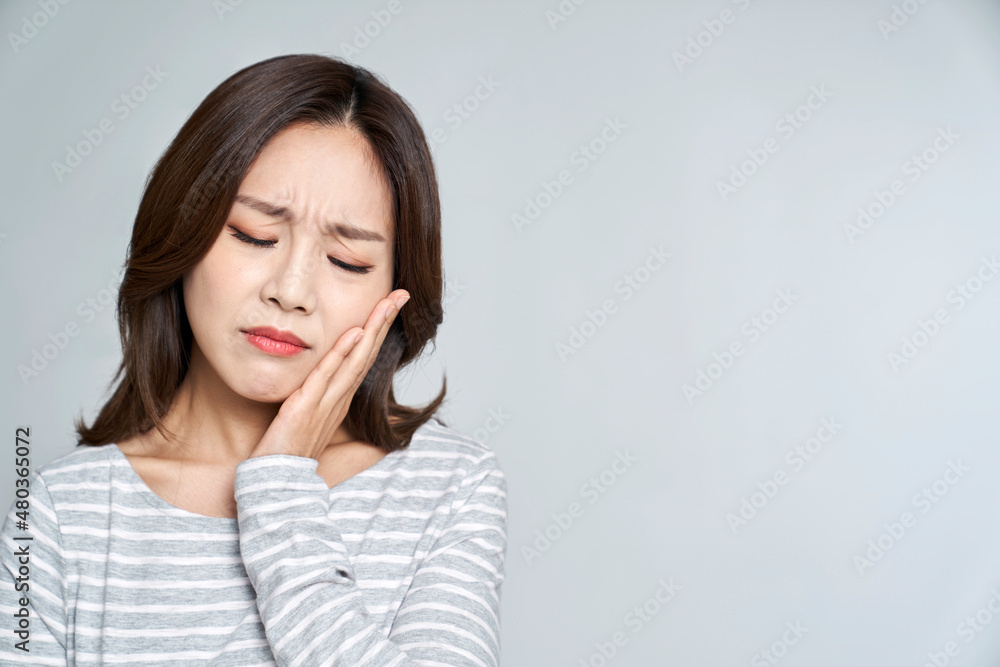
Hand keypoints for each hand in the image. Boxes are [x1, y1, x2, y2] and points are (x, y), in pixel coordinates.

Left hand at [247, 289, 409, 460]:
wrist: (275, 486)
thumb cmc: (286, 454)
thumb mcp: (305, 420)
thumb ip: (315, 399)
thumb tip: (318, 381)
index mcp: (338, 400)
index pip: (362, 358)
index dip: (378, 330)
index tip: (390, 305)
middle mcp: (337, 400)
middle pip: (366, 354)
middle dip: (384, 322)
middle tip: (401, 295)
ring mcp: (324, 404)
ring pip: (354, 361)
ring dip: (371, 330)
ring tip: (386, 304)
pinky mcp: (305, 409)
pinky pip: (325, 377)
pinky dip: (340, 354)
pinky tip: (353, 334)